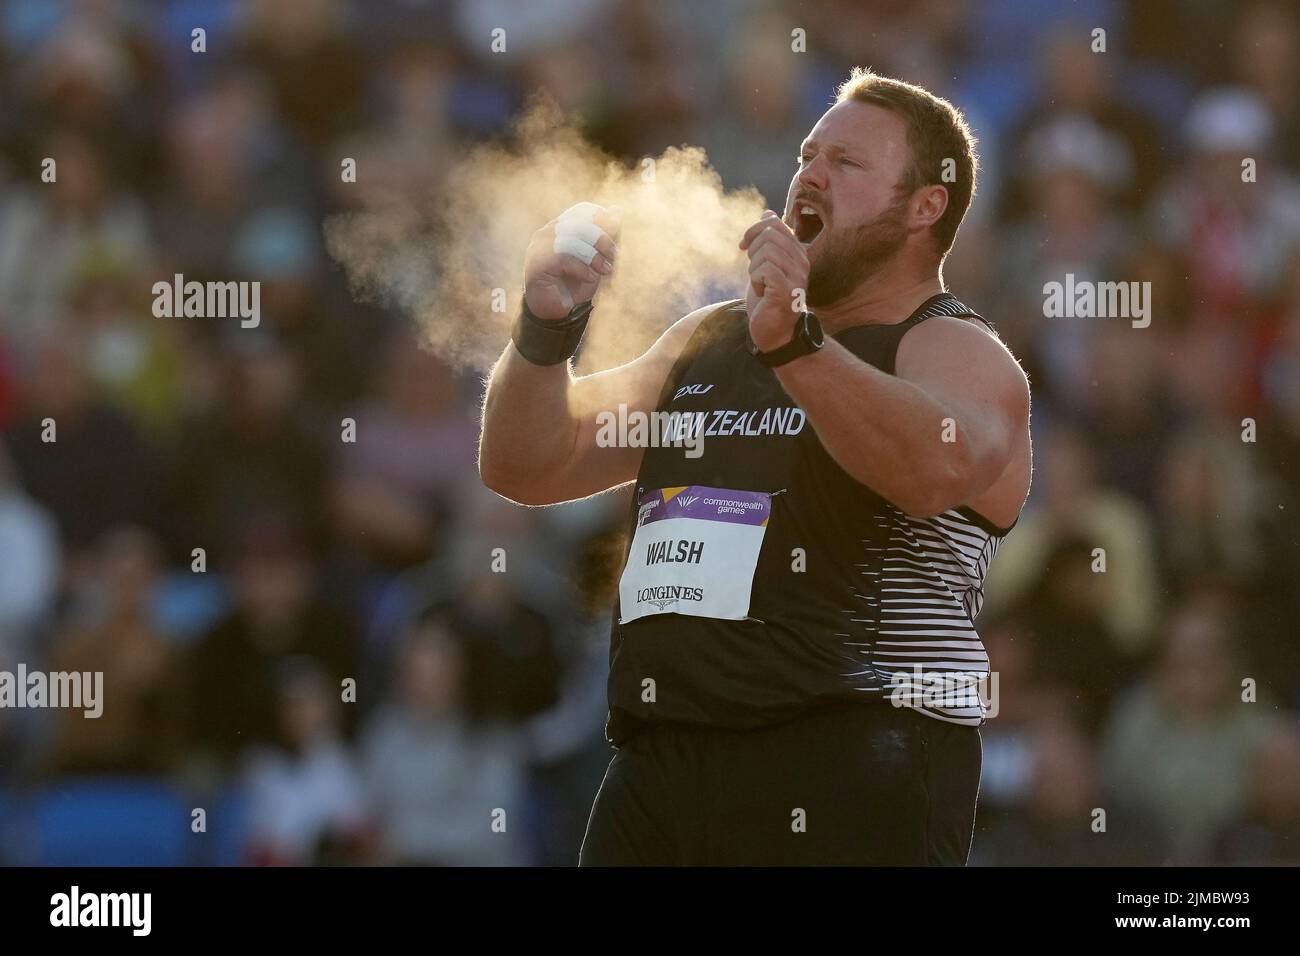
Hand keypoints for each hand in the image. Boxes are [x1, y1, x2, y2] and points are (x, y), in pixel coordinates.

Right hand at [523, 202, 620, 319]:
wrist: (556, 312)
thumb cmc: (575, 284)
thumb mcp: (596, 258)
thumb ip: (605, 236)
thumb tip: (617, 209)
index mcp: (560, 227)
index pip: (582, 211)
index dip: (602, 222)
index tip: (614, 244)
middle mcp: (546, 233)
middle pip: (578, 223)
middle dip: (601, 239)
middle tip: (615, 256)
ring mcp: (538, 247)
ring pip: (571, 239)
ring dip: (593, 256)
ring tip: (605, 270)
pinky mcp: (535, 264)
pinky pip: (563, 257)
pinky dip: (583, 268)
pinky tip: (590, 278)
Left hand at [739, 210, 808, 351]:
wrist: (775, 333)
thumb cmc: (768, 299)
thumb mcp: (767, 265)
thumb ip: (769, 241)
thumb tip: (767, 214)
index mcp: (798, 252)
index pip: (774, 223)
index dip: (753, 231)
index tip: (744, 246)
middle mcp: (802, 262)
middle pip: (768, 235)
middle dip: (752, 251)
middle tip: (755, 272)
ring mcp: (796, 276)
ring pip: (765, 252)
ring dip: (754, 269)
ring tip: (761, 285)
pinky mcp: (787, 290)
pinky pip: (765, 270)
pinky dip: (755, 280)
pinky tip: (761, 292)